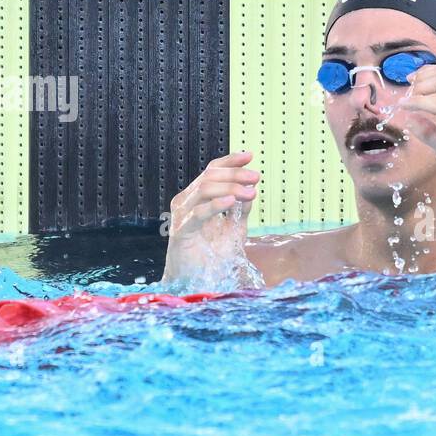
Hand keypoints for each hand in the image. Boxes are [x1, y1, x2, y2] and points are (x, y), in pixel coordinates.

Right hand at [161, 151, 259, 283]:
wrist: (198, 279)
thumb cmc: (213, 253)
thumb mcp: (235, 227)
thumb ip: (242, 208)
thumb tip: (252, 188)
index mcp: (197, 197)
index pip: (212, 171)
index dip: (230, 161)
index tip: (250, 156)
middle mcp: (186, 201)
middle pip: (209, 177)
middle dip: (234, 175)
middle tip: (255, 178)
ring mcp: (181, 215)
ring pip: (204, 190)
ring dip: (230, 188)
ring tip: (249, 193)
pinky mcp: (181, 231)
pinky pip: (197, 213)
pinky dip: (215, 205)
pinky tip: (231, 202)